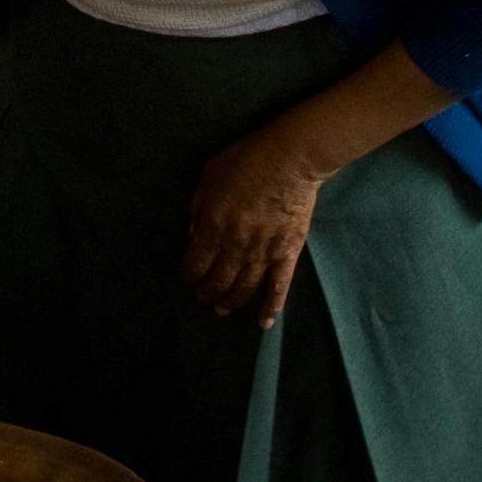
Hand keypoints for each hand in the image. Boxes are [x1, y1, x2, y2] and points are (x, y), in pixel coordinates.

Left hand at [183, 125, 323, 326]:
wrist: (291, 158)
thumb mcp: (210, 175)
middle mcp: (235, 245)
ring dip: (230, 303)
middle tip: (203, 295)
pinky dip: (271, 308)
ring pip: (244, 289)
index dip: (189, 276)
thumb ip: (198, 206)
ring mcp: (263, 252)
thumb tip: (192, 234)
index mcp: (213, 225)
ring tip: (222, 309)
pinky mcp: (288, 253)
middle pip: (218, 281)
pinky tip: (263, 324)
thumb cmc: (248, 159)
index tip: (189, 279)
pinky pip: (278, 287)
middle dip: (207, 292)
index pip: (195, 264)